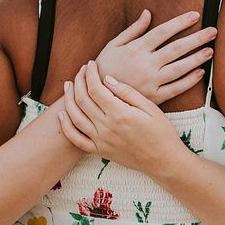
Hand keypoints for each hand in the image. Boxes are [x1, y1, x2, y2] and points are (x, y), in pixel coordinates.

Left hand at [57, 61, 189, 178]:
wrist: (163, 161)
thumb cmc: (161, 132)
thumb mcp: (150, 107)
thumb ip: (127, 92)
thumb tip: (107, 79)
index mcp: (119, 114)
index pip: (95, 88)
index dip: (90, 74)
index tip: (91, 64)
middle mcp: (106, 127)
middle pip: (82, 100)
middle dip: (78, 81)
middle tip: (81, 70)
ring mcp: (101, 141)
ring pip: (75, 117)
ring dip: (68, 99)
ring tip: (68, 85)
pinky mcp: (99, 151)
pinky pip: (76, 139)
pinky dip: (66, 126)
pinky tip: (61, 114)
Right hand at [95, 10, 216, 103]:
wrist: (95, 97)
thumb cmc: (104, 67)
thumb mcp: (114, 45)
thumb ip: (133, 30)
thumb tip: (148, 12)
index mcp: (136, 49)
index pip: (163, 31)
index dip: (180, 22)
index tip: (196, 15)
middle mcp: (145, 64)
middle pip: (176, 49)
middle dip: (197, 38)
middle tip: (214, 31)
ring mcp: (151, 82)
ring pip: (179, 68)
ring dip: (197, 59)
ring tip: (211, 51)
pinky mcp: (153, 97)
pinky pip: (176, 89)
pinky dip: (189, 81)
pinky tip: (200, 73)